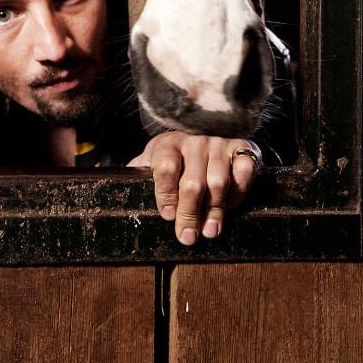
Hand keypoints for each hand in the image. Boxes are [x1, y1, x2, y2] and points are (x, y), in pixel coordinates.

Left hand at [127, 132, 260, 245]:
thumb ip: (140, 172)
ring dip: (214, 210)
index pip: (165, 167)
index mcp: (168, 144)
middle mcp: (194, 141)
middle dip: (189, 213)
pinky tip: (231, 206)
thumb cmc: (175, 154)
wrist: (207, 127)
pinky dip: (239, 192)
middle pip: (192, 182)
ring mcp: (219, 143)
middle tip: (187, 236)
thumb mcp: (153, 158)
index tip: (166, 215)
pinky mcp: (243, 148)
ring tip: (210, 231)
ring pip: (218, 181)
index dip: (165, 193)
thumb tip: (118, 188)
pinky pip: (243, 171)